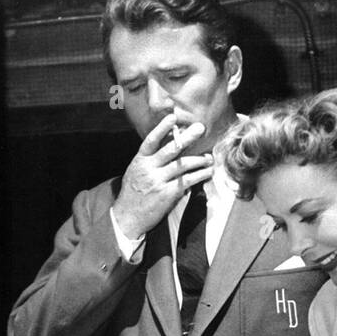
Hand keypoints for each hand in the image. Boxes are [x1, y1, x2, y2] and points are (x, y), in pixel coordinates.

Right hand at [111, 112, 214, 241]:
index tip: (173, 117)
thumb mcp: (135, 172)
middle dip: (188, 137)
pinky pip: (187, 181)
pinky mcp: (167, 194)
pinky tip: (207, 172)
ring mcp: (158, 181)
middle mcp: (149, 168)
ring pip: (182, 164)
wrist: (127, 218)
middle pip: (171, 149)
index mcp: (140, 160)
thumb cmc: (133, 194)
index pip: (151, 140)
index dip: (162, 128)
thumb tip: (166, 144)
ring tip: (209, 157)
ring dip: (199, 159)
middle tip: (200, 128)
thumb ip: (149, 159)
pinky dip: (199, 175)